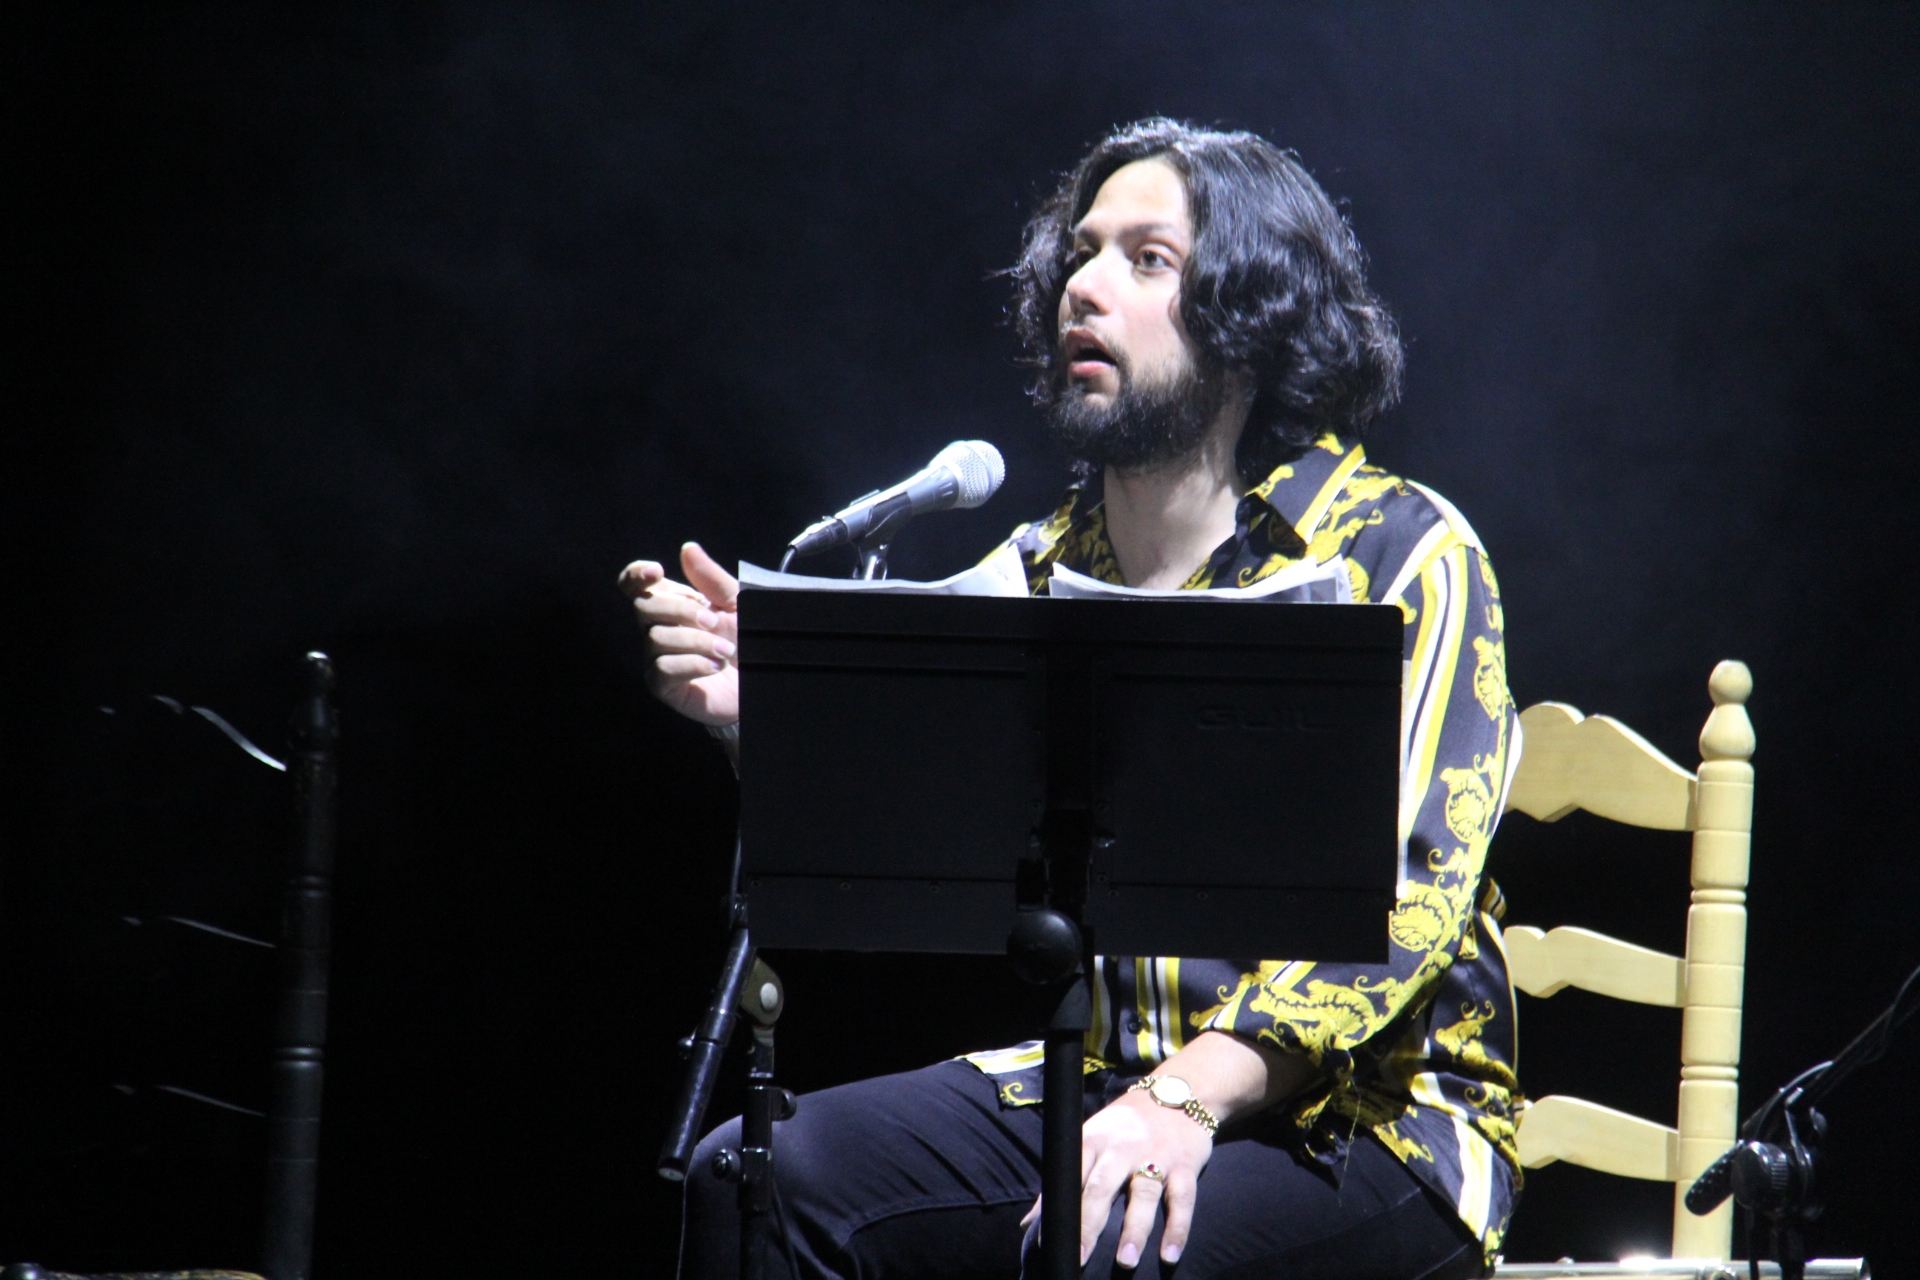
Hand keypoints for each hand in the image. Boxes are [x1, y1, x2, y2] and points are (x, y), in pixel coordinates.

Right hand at [618, 542, 738, 725]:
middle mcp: (659, 628)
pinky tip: (716, 666)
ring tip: (727, 650)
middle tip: (715, 621)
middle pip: (644, 607)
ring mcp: (658, 658)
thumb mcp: (737, 603)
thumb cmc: (749, 640)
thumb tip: (688, 548)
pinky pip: (663, 669)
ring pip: (657, 638)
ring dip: (697, 641)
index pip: (635, 586)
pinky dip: (693, 664)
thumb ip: (712, 579)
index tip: (656, 572)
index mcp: (672, 604)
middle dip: (681, 610)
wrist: (763, 680)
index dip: (635, 575)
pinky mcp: (664, 686)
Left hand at [1021, 1090, 1213, 1268]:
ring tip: (1126, 1261)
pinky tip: (1170, 1255)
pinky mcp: (1184, 1166)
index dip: (1059, 1208)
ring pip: (1143, 1194)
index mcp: (1093, 1141)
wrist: (1177, 1094)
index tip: (1050, 1242)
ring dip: (1135, 1230)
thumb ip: (1063, 1180)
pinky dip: (1178, 1228)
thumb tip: (1029, 1223)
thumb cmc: (1125, 1126)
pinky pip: (1183, 1199)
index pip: (1071, 1177)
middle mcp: (1121, 1148)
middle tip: (1080, 1257)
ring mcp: (1155, 1156)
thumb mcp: (1090, 1139)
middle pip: (1102, 1187)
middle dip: (1090, 1224)